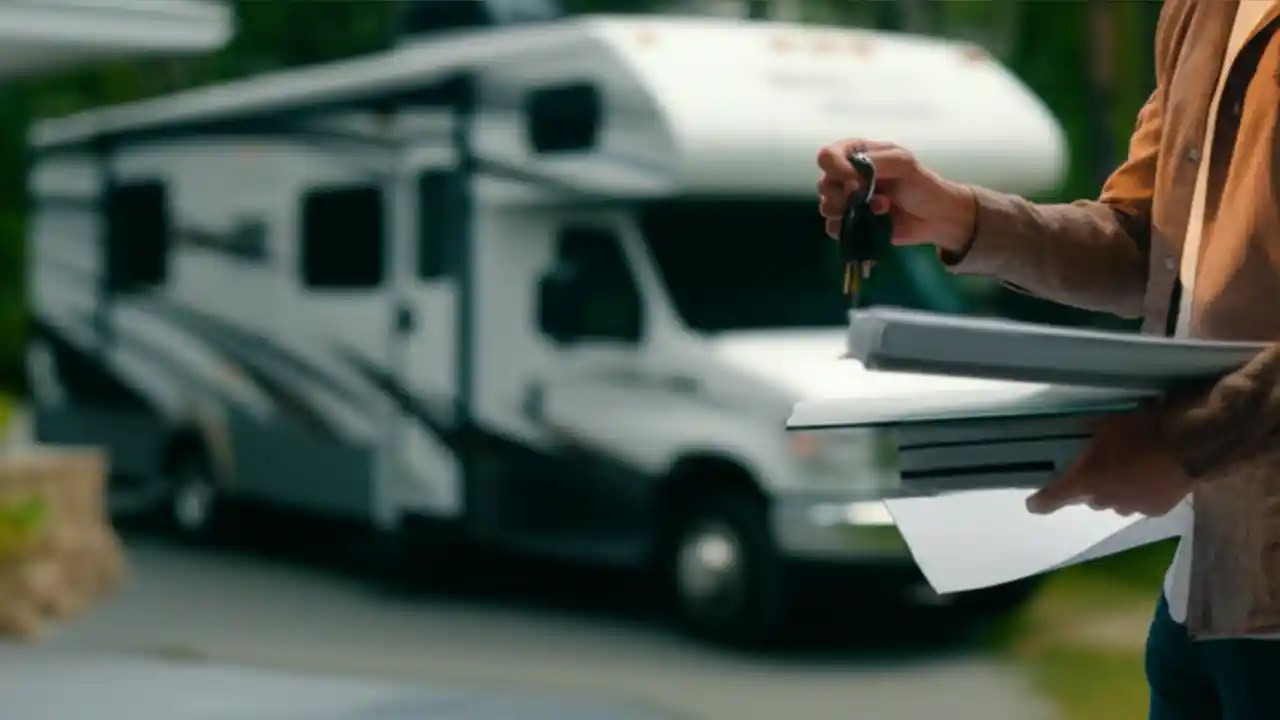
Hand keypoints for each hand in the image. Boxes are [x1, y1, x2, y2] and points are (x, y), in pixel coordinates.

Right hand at [816, 139, 977, 255]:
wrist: (934, 217)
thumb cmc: (920, 184)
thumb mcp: (902, 163)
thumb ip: (874, 163)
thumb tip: (848, 179)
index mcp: (857, 155)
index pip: (827, 157)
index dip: (836, 168)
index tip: (854, 180)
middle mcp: (847, 176)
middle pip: (823, 184)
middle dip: (841, 194)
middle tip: (864, 197)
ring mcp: (847, 201)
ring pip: (826, 207)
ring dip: (849, 211)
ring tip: (880, 209)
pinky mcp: (851, 224)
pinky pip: (834, 228)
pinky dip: (847, 228)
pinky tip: (868, 224)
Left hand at [1026, 409, 1192, 516]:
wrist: (1189, 443)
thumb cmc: (1141, 429)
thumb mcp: (1108, 424)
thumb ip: (1088, 432)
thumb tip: (1077, 430)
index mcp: (1084, 480)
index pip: (1052, 499)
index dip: (1040, 503)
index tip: (1033, 503)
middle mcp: (1102, 500)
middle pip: (1088, 497)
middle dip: (1092, 484)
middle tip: (1103, 465)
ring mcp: (1129, 508)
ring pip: (1114, 501)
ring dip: (1117, 489)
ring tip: (1133, 468)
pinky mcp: (1154, 511)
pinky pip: (1140, 504)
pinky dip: (1142, 493)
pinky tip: (1153, 476)